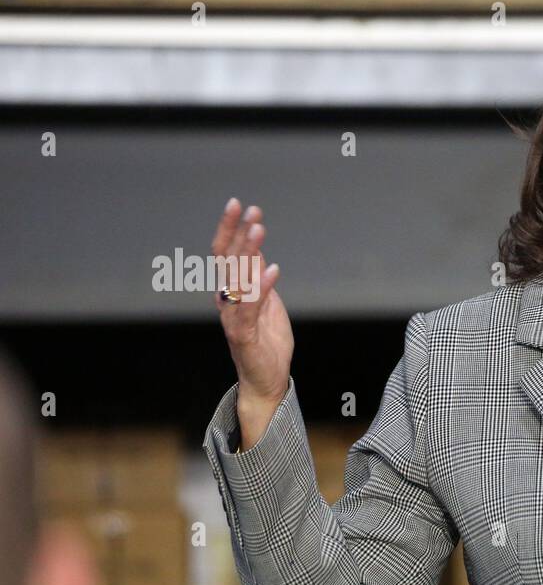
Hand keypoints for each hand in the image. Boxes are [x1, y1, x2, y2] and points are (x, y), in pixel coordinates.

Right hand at [210, 197, 293, 407]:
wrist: (266, 378)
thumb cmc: (266, 340)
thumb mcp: (266, 300)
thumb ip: (257, 276)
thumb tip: (255, 247)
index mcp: (231, 290)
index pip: (227, 253)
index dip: (231, 228)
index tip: (240, 205)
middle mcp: (227, 300)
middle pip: (229, 260)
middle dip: (239, 232)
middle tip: (250, 210)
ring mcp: (233, 316)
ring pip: (237, 278)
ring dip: (249, 252)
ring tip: (259, 229)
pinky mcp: (242, 334)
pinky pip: (251, 307)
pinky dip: (262, 287)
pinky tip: (273, 269)